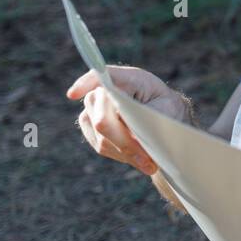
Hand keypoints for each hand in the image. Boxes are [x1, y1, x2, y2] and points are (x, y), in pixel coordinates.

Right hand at [66, 66, 190, 174]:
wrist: (165, 118)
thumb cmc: (167, 108)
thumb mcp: (167, 108)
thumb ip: (146, 115)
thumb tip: (127, 130)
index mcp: (127, 78)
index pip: (98, 76)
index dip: (85, 83)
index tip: (73, 94)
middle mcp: (103, 92)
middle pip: (103, 120)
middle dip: (125, 142)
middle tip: (149, 161)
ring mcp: (93, 110)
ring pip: (102, 137)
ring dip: (127, 152)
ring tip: (150, 163)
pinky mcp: (91, 129)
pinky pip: (101, 146)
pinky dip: (121, 155)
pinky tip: (138, 159)